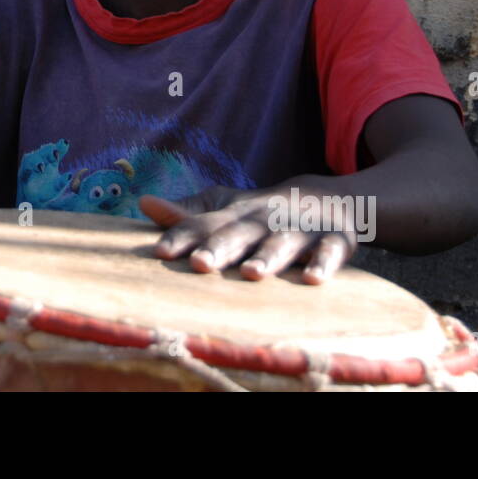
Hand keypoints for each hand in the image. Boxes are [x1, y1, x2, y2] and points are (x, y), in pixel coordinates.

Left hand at [140, 184, 357, 284]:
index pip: (203, 224)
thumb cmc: (261, 213)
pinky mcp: (333, 240)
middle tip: (198, 264)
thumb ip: (188, 213)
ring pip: (280, 244)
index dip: (181, 236)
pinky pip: (329, 253)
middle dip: (218, 248)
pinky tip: (312, 280)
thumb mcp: (226, 208)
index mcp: (235, 215)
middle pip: (238, 235)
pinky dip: (322, 265)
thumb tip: (143, 203)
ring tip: (250, 273)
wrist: (327, 198)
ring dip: (266, 257)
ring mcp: (298, 229)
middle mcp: (263, 220)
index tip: (159, 252)